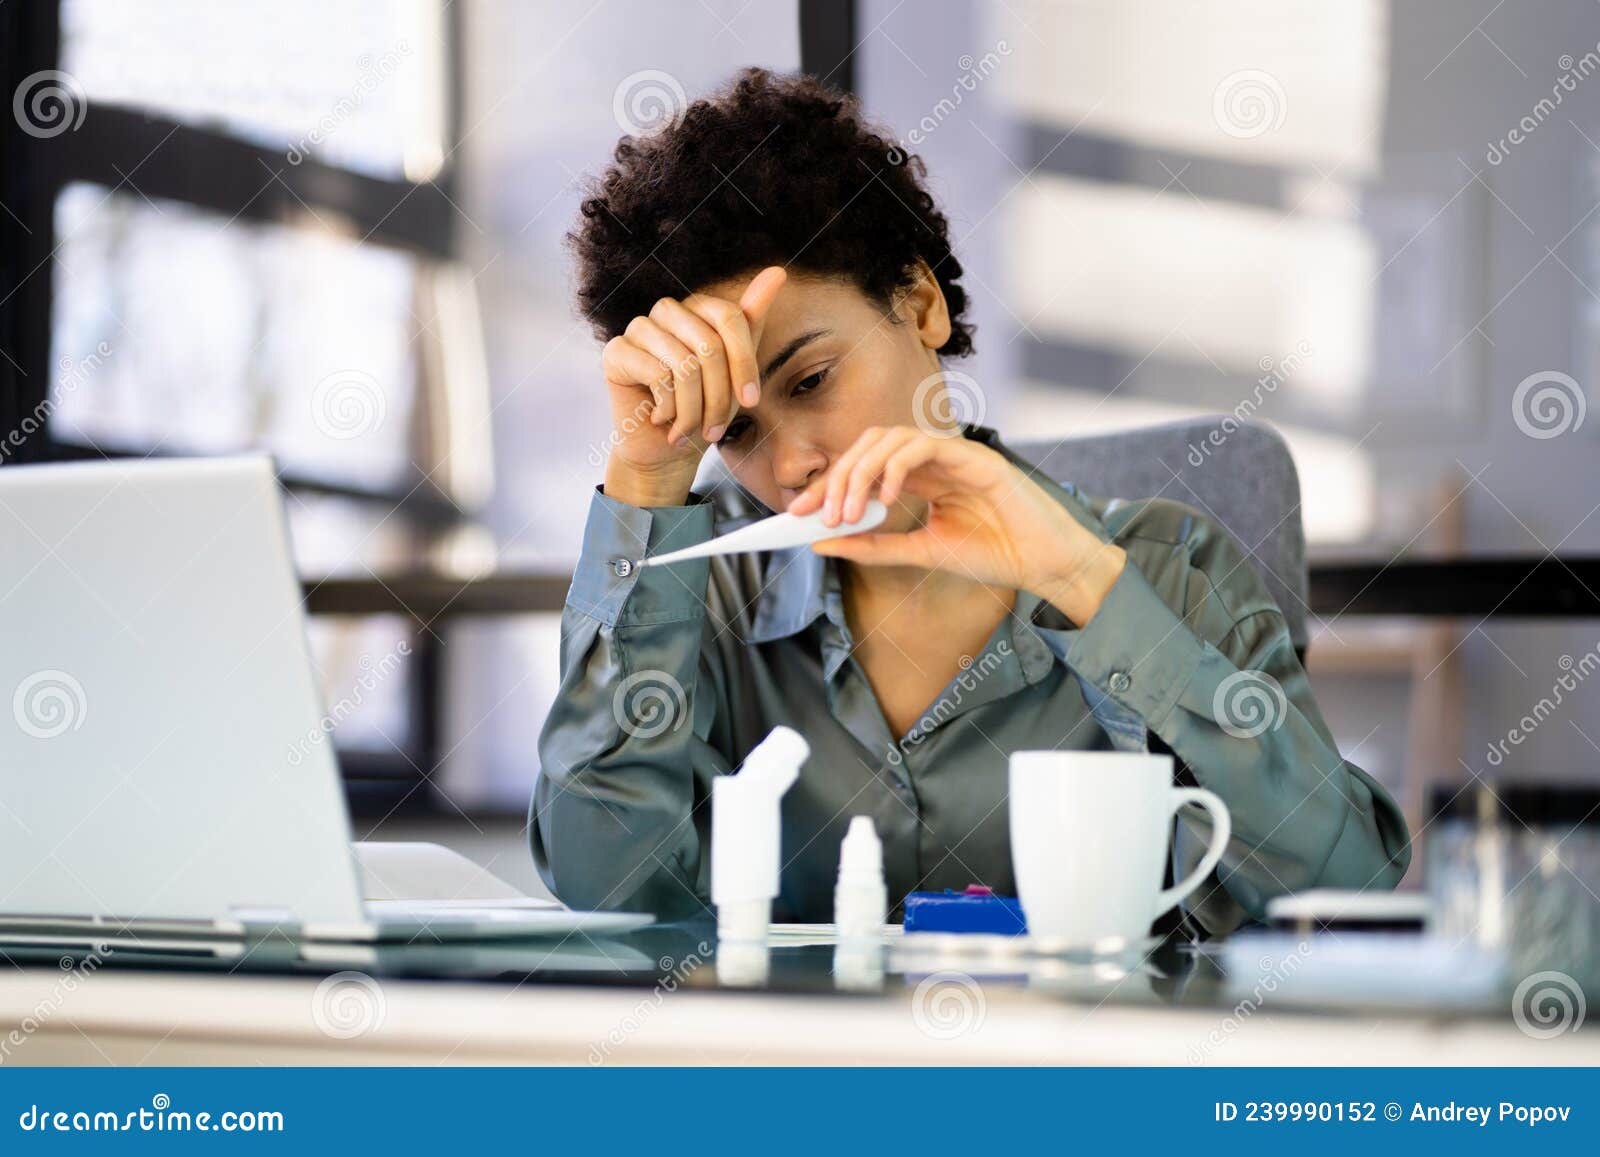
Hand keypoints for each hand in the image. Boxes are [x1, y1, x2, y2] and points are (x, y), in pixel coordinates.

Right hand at [601, 266, 786, 504]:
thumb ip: (752, 319)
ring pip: (685, 366)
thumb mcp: (736, 368)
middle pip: (709, 346)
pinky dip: (667, 410)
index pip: (730, 318)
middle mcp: (666, 310)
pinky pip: (658, 377)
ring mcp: (638, 327)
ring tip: (689, 430)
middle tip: (714, 429)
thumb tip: (778, 270)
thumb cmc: (703, 408)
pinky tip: (660, 419)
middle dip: (719, 397)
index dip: (744, 363)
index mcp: (696, 308)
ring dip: (693, 412)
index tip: (751, 401)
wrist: (663, 449)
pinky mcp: (616, 351)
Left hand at [787, 426, 1127, 624]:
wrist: (1044, 564)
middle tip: (816, 512)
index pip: (864, 465)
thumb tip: (820, 541)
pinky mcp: (975, 456)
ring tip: (848, 511)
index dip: (828, 484)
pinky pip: (923, 446)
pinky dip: (895, 468)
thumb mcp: (920, 553)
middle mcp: (934, 458)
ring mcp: (955, 453)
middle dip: (836, 476)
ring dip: (860, 472)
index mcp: (921, 476)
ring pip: (891, 438)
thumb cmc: (993, 555)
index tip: (799, 514)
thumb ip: (872, 546)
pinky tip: (883, 499)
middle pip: (870, 444)